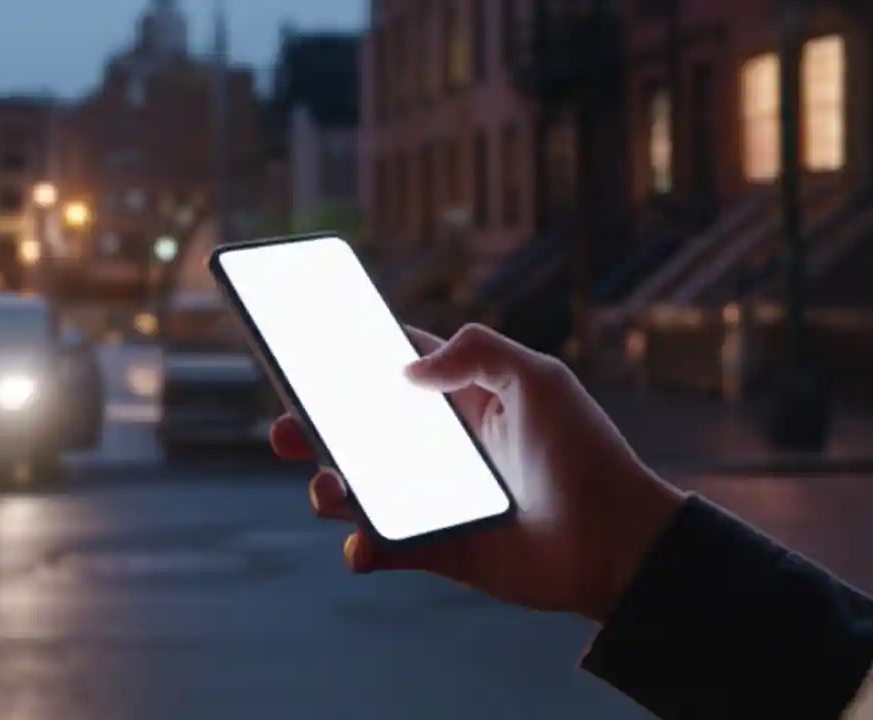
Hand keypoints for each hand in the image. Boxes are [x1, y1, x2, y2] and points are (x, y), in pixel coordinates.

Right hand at [270, 324, 684, 622]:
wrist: (618, 545)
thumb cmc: (584, 453)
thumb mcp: (539, 380)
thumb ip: (477, 351)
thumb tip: (405, 369)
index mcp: (460, 400)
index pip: (393, 372)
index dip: (349, 363)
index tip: (304, 354)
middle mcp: (439, 448)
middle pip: (356, 432)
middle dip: (311, 428)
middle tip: (283, 428)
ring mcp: (433, 499)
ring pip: (357, 491)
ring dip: (327, 489)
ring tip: (326, 490)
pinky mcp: (436, 548)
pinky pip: (382, 548)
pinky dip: (363, 549)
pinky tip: (365, 546)